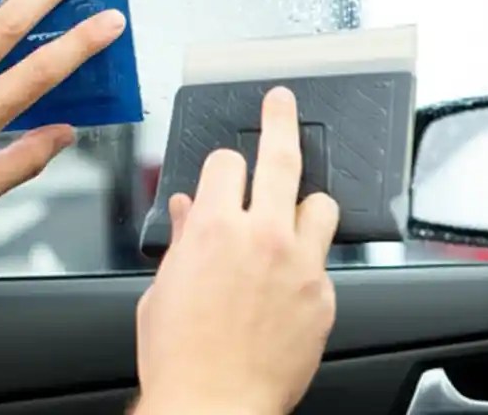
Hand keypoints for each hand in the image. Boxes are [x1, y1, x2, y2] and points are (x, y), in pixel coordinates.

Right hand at [135, 88, 339, 414]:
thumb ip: (182, 240)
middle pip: (281, 157)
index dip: (221, 167)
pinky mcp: (324, 297)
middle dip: (281, 121)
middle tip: (282, 103)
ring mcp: (300, 265)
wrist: (214, 405)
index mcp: (212, 228)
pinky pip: (324, 262)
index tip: (224, 172)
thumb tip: (187, 211)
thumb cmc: (179, 356)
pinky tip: (288, 285)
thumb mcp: (163, 288)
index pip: (226, 163)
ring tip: (292, 216)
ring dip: (304, 205)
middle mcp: (261, 237)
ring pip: (319, 204)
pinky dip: (307, 265)